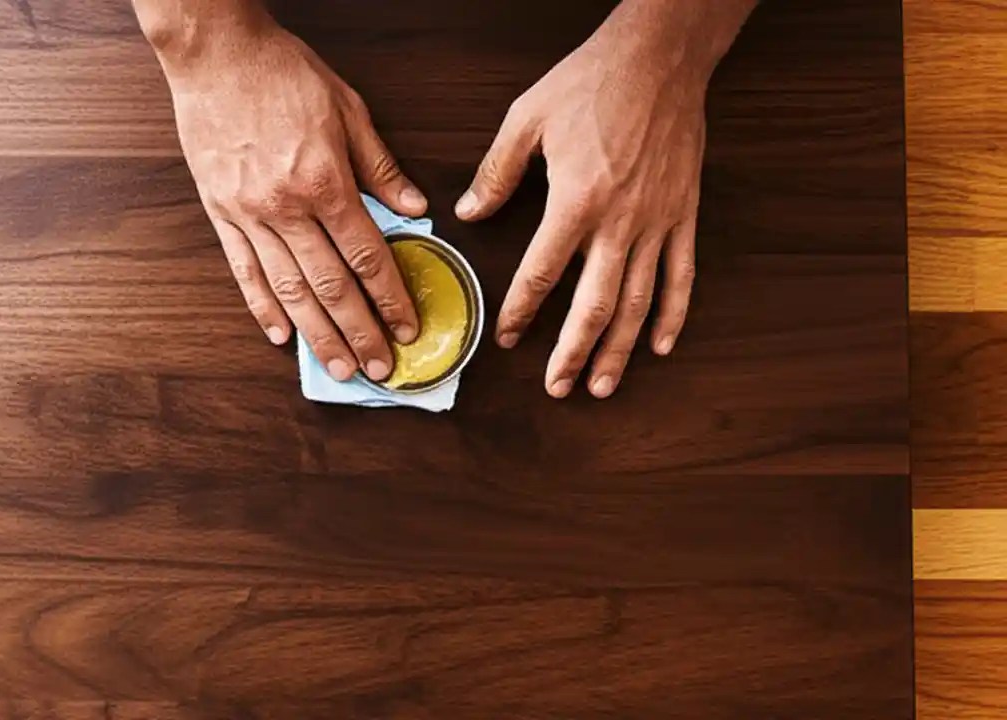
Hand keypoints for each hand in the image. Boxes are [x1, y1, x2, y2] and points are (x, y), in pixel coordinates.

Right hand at [156, 18, 426, 381]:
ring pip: (289, 290)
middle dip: (359, 333)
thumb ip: (381, 168)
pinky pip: (243, 272)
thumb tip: (415, 210)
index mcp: (324, 181)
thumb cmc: (282, 72)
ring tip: (338, 368)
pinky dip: (262, 308)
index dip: (390, 298)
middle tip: (379, 368)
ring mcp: (249, 214)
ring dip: (317, 336)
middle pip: (331, 286)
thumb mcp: (348, 110)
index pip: (367, 256)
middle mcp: (286, 207)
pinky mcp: (220, 212)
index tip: (406, 327)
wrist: (216, 53)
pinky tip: (280, 336)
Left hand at [457, 0, 750, 398]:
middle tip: (558, 388)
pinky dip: (672, 314)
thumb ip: (496, 173)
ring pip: (638, 301)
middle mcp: (619, 221)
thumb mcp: (527, 119)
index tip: (508, 338)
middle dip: (574, 352)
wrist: (661, 57)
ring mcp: (657, 222)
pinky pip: (682, 275)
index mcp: (576, 201)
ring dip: (620, 349)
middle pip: (595, 305)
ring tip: (603, 385)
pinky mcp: (683, 214)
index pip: (541, 273)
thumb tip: (469, 213)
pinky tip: (660, 345)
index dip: (521, 311)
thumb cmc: (592, 82)